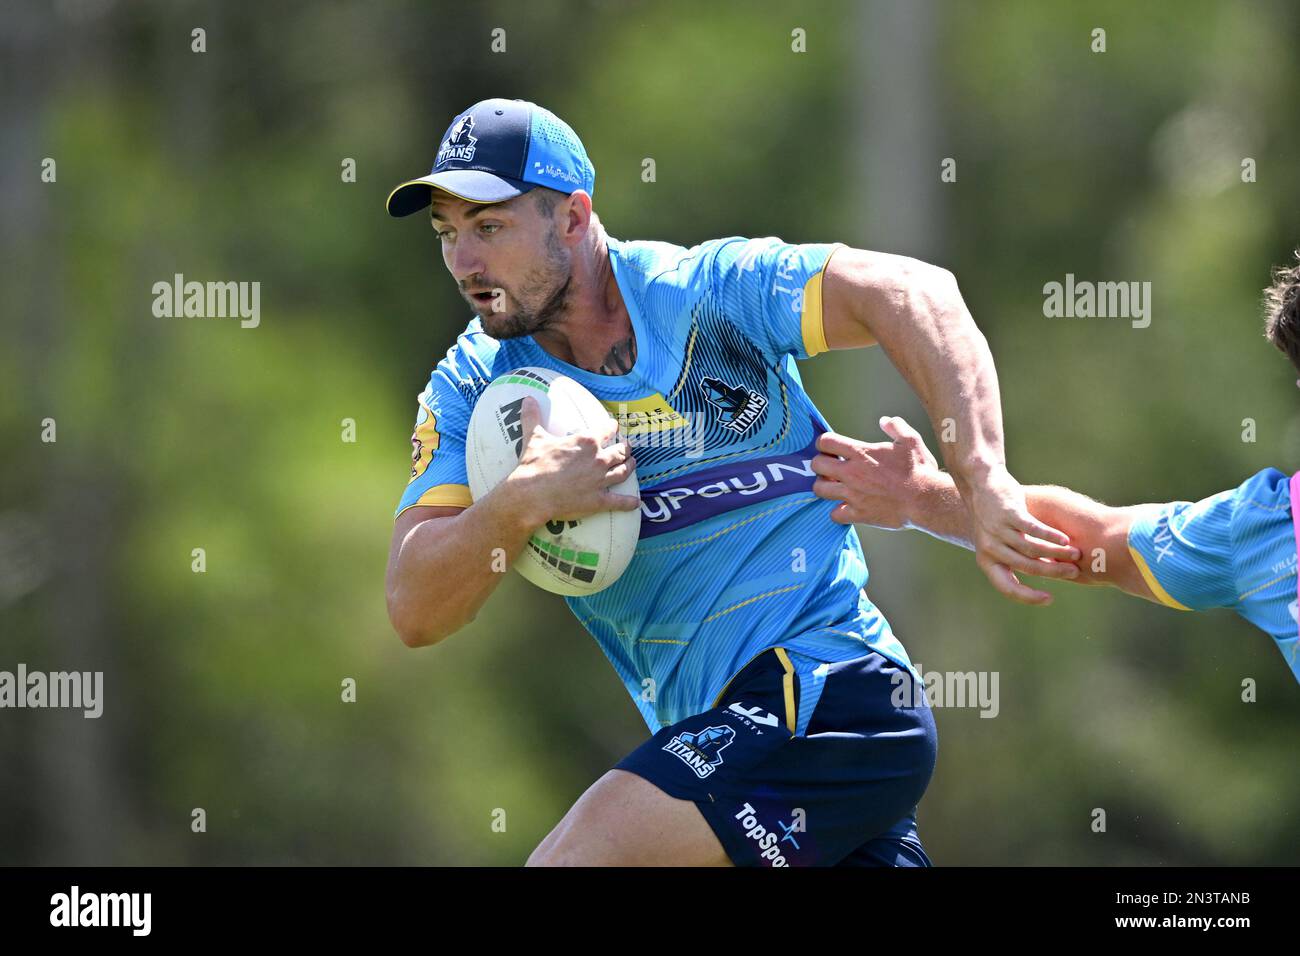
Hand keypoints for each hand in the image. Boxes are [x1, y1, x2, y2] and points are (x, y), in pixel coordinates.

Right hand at [507, 395, 640, 526]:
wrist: (532, 494)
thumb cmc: (534, 465)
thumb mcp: (534, 437)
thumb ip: (533, 417)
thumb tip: (527, 399)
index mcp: (587, 442)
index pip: (607, 430)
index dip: (612, 427)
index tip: (615, 426)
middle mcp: (598, 459)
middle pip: (620, 451)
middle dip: (625, 448)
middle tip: (627, 447)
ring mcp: (600, 480)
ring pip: (623, 472)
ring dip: (630, 467)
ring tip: (633, 464)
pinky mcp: (599, 500)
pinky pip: (619, 502)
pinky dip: (629, 502)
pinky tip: (636, 503)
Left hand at [811, 417, 939, 529]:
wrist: (927, 500)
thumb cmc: (919, 470)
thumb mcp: (911, 440)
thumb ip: (896, 426)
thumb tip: (885, 420)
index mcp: (861, 453)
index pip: (825, 441)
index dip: (824, 443)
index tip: (830, 447)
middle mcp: (852, 473)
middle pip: (817, 465)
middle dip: (820, 464)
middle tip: (831, 466)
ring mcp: (853, 495)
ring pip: (820, 490)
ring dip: (824, 486)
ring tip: (834, 486)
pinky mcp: (859, 514)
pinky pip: (835, 514)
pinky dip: (838, 511)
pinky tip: (847, 507)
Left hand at [952, 455, 1077, 606]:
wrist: (980, 485)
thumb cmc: (996, 519)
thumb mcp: (1001, 542)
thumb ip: (1021, 557)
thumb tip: (1051, 571)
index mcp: (987, 561)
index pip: (1007, 587)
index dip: (1028, 597)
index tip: (1049, 599)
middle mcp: (990, 548)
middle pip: (1028, 567)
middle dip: (1054, 571)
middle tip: (1074, 572)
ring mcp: (998, 531)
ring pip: (1033, 549)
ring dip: (1057, 553)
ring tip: (1076, 554)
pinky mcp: (1008, 514)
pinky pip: (1033, 529)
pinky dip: (1051, 536)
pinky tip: (1066, 539)